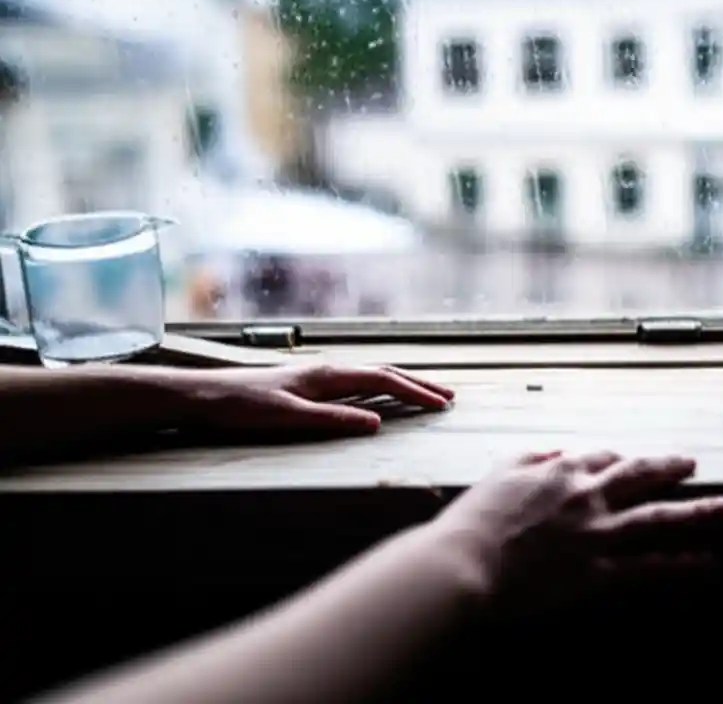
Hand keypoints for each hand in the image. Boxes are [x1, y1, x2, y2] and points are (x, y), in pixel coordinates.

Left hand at [174, 364, 453, 435]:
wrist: (203, 396)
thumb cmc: (240, 407)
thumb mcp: (287, 417)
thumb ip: (333, 419)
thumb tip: (377, 423)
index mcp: (328, 375)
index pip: (383, 381)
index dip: (415, 393)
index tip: (441, 405)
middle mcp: (327, 370)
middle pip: (384, 373)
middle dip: (418, 384)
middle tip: (448, 397)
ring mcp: (318, 376)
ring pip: (371, 376)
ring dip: (402, 385)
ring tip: (425, 394)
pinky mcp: (307, 385)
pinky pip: (356, 384)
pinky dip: (380, 389)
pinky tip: (380, 398)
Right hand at [433, 451, 722, 605]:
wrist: (464, 564)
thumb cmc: (473, 522)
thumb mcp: (499, 473)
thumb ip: (532, 458)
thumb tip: (557, 450)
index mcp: (561, 471)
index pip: (601, 458)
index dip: (618, 459)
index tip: (629, 462)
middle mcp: (587, 496)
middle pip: (640, 475)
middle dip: (669, 467)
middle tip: (692, 465)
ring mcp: (597, 534)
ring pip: (658, 516)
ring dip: (696, 511)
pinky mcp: (598, 572)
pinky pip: (648, 566)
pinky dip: (680, 564)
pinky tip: (705, 562)